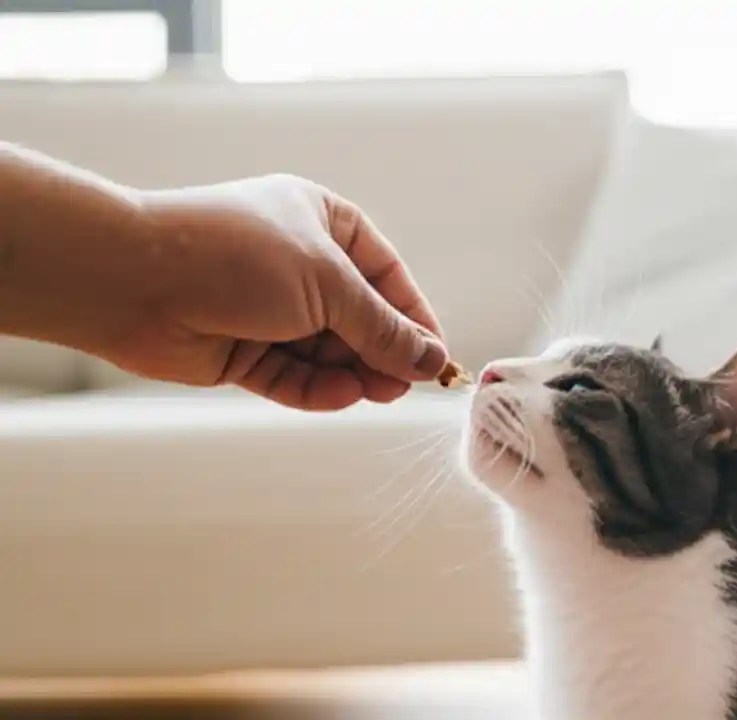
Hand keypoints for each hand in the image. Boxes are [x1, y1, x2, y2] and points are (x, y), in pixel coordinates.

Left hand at [117, 174, 447, 409]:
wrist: (132, 278)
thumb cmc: (235, 256)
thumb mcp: (328, 285)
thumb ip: (382, 328)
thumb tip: (431, 360)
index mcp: (323, 222)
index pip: (387, 275)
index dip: (415, 317)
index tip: (437, 358)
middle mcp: (298, 264)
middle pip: (360, 318)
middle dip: (383, 352)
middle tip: (406, 386)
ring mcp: (268, 308)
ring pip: (328, 351)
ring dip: (353, 373)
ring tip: (374, 393)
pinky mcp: (242, 350)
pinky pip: (292, 374)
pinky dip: (316, 388)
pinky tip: (339, 396)